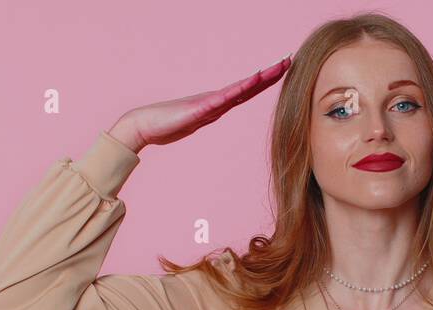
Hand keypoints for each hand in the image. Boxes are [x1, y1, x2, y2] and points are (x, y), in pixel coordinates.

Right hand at [108, 54, 291, 151]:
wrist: (143, 127)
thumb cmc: (165, 126)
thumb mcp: (193, 123)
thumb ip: (205, 117)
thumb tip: (214, 113)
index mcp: (216, 105)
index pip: (246, 92)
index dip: (264, 81)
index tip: (282, 70)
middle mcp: (215, 100)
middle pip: (248, 87)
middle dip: (270, 74)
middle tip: (289, 60)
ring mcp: (208, 103)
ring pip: (240, 89)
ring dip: (260, 78)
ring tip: (277, 67)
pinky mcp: (200, 109)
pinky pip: (224, 98)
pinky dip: (240, 89)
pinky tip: (252, 82)